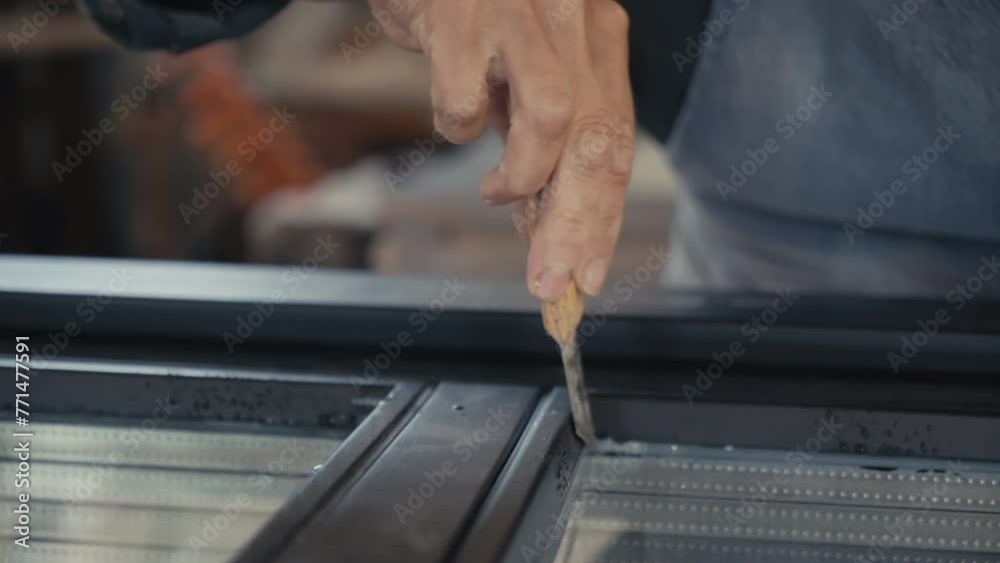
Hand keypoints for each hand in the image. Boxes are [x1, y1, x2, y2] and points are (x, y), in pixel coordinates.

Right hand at [369, 0, 635, 300]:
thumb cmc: (477, 17)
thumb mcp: (524, 75)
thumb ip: (540, 142)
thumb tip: (543, 224)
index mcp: (597, 41)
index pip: (617, 143)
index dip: (605, 216)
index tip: (590, 274)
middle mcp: (573, 26)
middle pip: (597, 141)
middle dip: (576, 225)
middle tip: (553, 281)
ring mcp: (521, 18)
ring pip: (552, 122)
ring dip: (524, 181)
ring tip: (497, 194)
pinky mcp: (463, 18)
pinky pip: (466, 101)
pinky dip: (459, 129)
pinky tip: (457, 121)